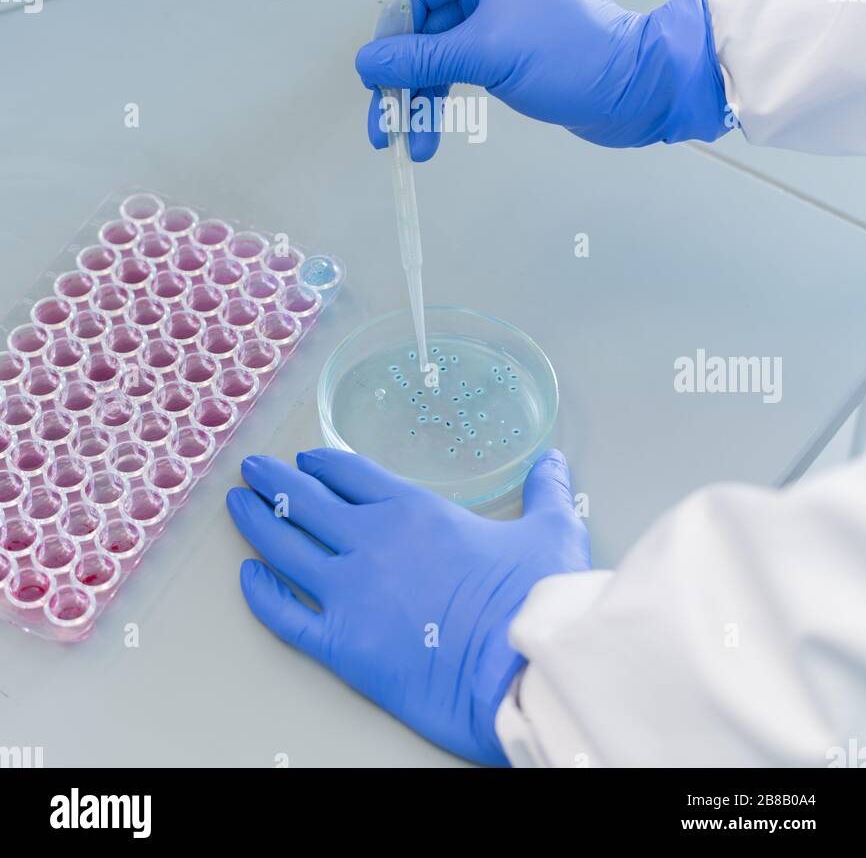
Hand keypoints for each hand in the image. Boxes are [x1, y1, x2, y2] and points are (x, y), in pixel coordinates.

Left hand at [227, 447, 589, 765]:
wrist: (517, 671)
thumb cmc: (533, 599)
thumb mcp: (550, 530)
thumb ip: (545, 491)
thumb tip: (553, 462)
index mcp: (413, 509)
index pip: (351, 473)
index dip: (323, 463)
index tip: (306, 459)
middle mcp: (370, 540)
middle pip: (306, 501)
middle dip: (275, 481)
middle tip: (254, 469)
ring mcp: (348, 591)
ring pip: (284, 547)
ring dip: (257, 522)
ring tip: (237, 504)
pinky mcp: (339, 644)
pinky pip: (284, 614)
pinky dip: (259, 593)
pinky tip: (247, 577)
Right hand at [356, 0, 728, 156]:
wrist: (636, 91)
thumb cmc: (576, 57)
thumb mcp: (488, 55)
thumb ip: (423, 58)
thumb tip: (367, 63)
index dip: (392, 34)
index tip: (377, 77)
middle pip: (420, 28)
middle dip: (401, 78)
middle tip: (384, 123)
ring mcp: (496, 17)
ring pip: (435, 56)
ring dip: (418, 99)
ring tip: (407, 143)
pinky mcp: (504, 50)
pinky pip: (456, 71)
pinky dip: (441, 102)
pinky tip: (428, 135)